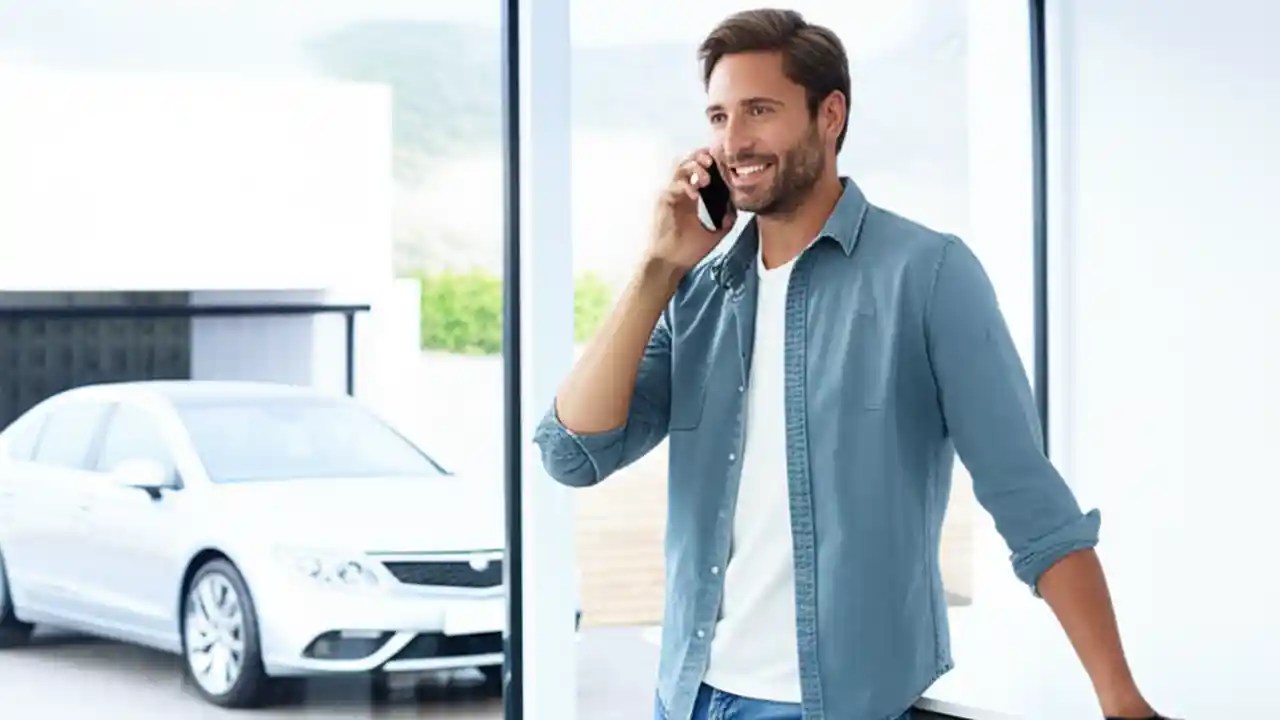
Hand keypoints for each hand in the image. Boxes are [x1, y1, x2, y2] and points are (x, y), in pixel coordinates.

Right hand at [645, 149, 737, 273]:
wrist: (671, 264)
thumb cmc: (689, 249)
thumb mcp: (715, 231)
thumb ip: (727, 217)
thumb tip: (738, 206)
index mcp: (690, 195)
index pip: (699, 167)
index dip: (710, 160)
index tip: (724, 163)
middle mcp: (679, 190)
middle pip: (688, 160)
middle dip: (701, 156)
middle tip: (714, 161)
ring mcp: (669, 193)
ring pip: (679, 166)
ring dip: (694, 167)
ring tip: (706, 177)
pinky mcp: (663, 201)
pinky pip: (674, 185)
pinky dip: (686, 185)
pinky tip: (696, 195)